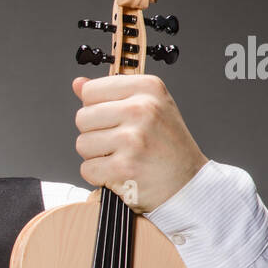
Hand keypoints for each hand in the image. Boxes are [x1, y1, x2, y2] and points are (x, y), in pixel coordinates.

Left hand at [72, 73, 208, 212]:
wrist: (188, 183)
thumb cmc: (168, 147)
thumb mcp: (150, 107)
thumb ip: (111, 93)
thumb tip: (78, 83)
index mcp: (148, 88)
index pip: (90, 90)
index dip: (97, 108)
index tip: (116, 119)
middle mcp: (142, 109)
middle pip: (82, 117)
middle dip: (95, 134)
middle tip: (121, 143)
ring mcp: (133, 138)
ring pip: (82, 144)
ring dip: (97, 156)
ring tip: (123, 157)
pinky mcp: (124, 167)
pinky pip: (87, 169)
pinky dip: (100, 176)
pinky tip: (121, 172)